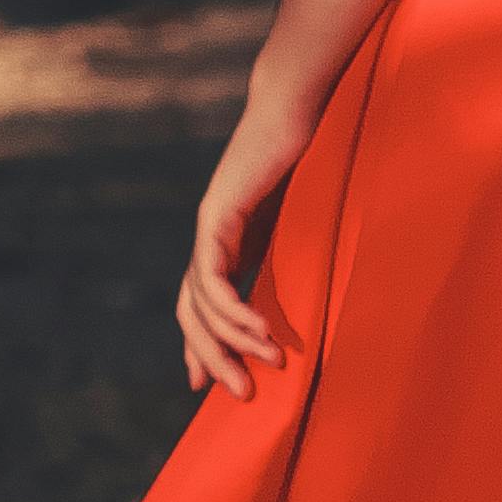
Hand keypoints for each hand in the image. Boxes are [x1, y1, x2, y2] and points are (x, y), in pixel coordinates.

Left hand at [175, 99, 306, 396]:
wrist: (296, 108)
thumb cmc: (308, 156)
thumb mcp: (298, 223)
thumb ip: (288, 256)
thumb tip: (301, 295)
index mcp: (226, 242)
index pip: (200, 305)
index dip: (202, 346)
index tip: (209, 385)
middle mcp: (209, 238)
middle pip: (193, 313)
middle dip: (214, 357)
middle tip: (241, 393)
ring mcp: (209, 227)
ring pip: (202, 302)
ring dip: (234, 339)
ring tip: (269, 361)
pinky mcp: (217, 216)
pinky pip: (214, 277)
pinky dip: (234, 310)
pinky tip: (259, 331)